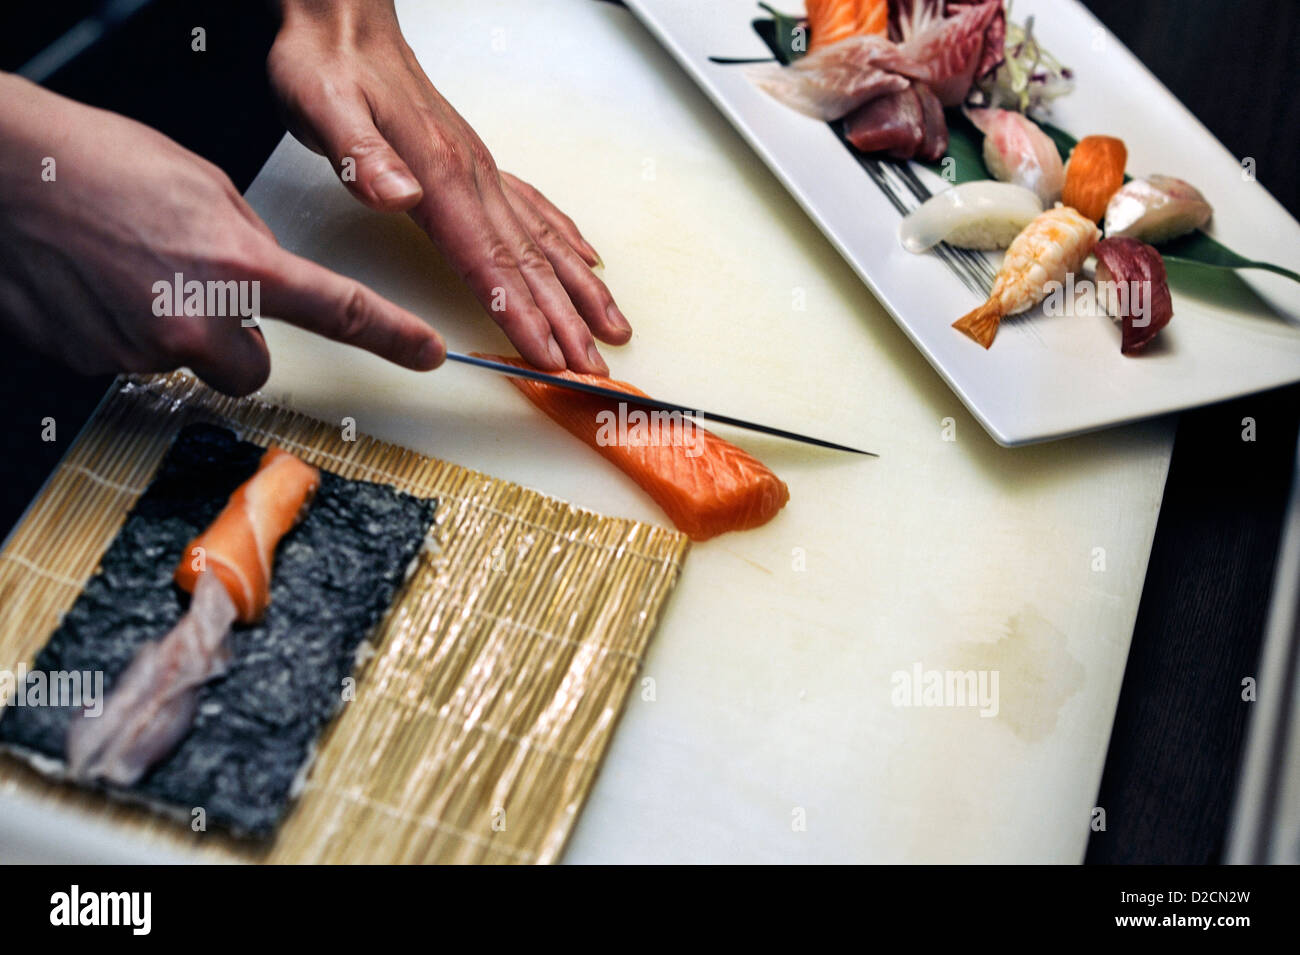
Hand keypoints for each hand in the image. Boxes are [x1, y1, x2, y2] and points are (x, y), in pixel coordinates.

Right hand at [0, 73, 444, 395]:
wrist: (4, 173)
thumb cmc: (96, 162)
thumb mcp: (203, 186)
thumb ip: (248, 242)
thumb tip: (265, 280)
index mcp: (237, 265)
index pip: (340, 312)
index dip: (393, 337)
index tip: (428, 354)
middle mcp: (196, 319)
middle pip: (253, 370)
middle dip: (237, 342)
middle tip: (199, 294)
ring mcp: (143, 348)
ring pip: (191, 365)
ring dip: (178, 334)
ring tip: (135, 276)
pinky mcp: (96, 363)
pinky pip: (134, 360)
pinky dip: (126, 332)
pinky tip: (103, 288)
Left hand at [268, 0, 630, 374]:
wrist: (341, 24)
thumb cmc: (328, 68)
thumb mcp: (326, 108)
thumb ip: (362, 157)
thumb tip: (399, 194)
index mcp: (442, 174)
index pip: (490, 260)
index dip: (521, 314)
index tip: (549, 356)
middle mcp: (474, 176)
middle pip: (530, 263)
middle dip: (566, 320)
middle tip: (593, 368)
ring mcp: (483, 172)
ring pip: (544, 243)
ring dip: (580, 291)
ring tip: (613, 329)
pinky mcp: (478, 166)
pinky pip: (537, 211)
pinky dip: (567, 242)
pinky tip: (586, 261)